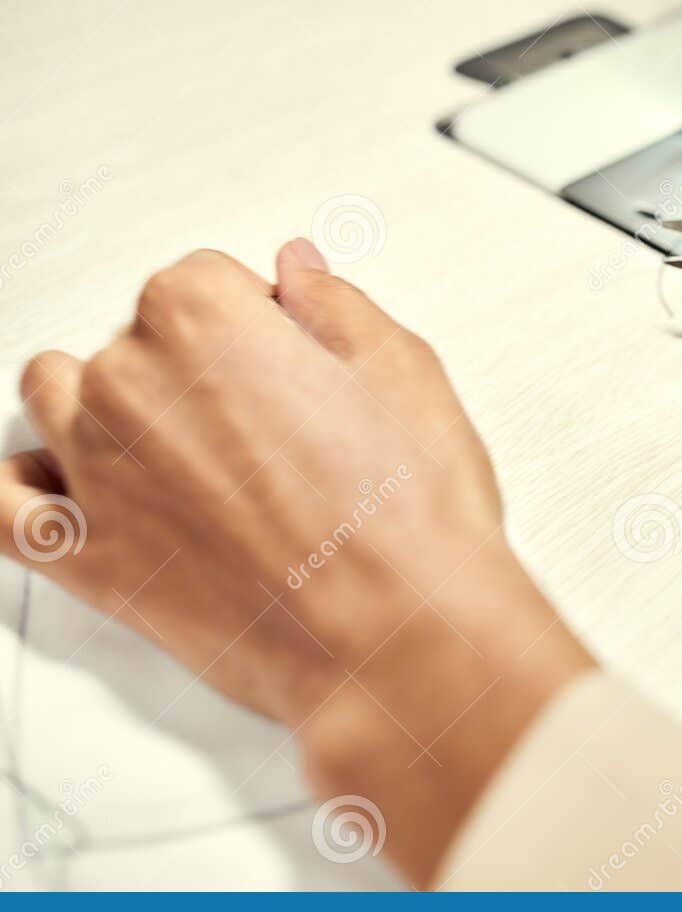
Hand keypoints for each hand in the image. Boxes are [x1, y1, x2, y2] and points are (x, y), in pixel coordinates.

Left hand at [0, 241, 592, 884]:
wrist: (399, 639)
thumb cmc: (410, 517)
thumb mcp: (405, 374)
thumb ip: (335, 308)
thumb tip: (297, 272)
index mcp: (204, 318)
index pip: (198, 281)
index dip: (251, 321)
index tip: (285, 358)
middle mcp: (130, 382)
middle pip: (130, 339)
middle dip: (188, 370)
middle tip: (264, 423)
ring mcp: (95, 470)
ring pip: (55, 397)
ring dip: (104, 408)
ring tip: (180, 450)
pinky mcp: (83, 556)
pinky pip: (2, 506)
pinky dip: (21, 490)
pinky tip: (56, 487)